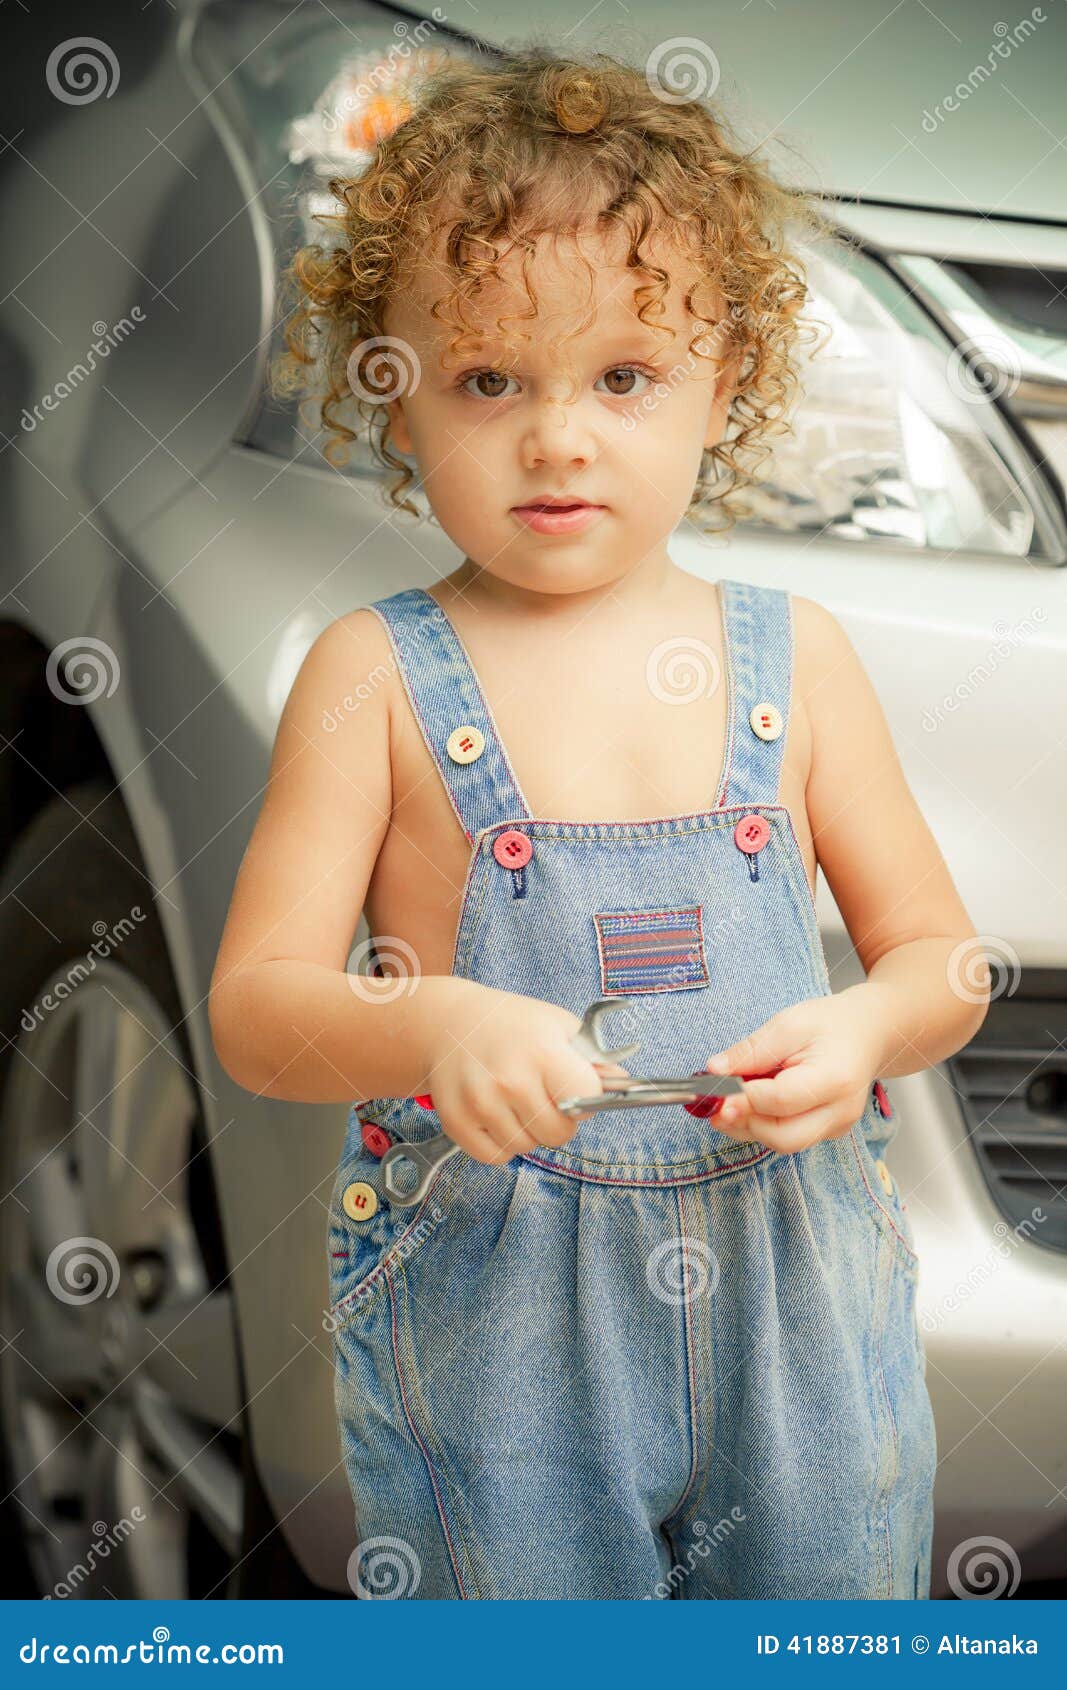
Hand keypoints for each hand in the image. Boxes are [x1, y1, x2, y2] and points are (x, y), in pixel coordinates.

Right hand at [423, 985, 629, 1165]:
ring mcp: (480, 1103)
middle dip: (559, 1121)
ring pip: (526, 1147)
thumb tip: (622, 1082)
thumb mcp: (557, 1025)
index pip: (584, 1098)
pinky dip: (501, 1144)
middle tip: (545, 1098)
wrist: (451, 1022)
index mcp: (542, 1052)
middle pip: (557, 1134)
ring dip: (528, 1132)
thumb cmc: (512, 1023)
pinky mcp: (456, 1122)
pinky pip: (495, 1156)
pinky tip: (497, 1115)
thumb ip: (592, 1056)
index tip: (576, 1087)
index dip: (587, 1097)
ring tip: (516, 1101)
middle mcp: (510, 1080)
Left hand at [703, 987, 885, 1152]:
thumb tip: (714, 1071)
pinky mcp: (828, 1131)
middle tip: (715, 1104)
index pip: (782, 1101)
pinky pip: (790, 1137)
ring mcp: (836, 1126)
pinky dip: (763, 1125)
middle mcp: (840, 1111)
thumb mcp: (788, 1023)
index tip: (714, 1091)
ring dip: (748, 1127)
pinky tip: (750, 1105)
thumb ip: (752, 1050)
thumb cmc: (831, 1024)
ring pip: (784, 1143)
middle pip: (784, 1137)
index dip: (743, 1099)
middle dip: (744, 1123)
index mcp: (834, 1079)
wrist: (869, 1034)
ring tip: (726, 1102)